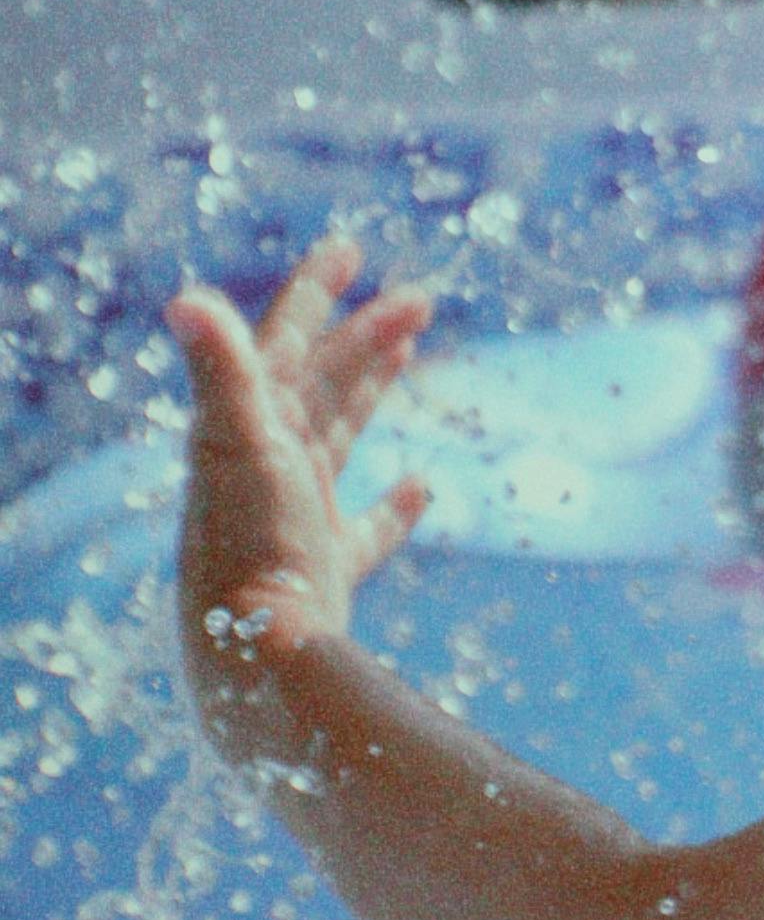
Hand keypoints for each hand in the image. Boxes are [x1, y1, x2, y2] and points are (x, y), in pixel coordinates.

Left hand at [172, 236, 431, 760]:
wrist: (259, 671)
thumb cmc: (247, 553)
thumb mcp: (237, 449)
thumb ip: (222, 371)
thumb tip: (185, 296)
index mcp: (242, 432)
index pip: (277, 346)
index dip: (310, 295)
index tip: (349, 248)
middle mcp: (262, 470)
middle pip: (315, 384)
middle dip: (361, 334)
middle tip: (421, 297)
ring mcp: (294, 520)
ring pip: (337, 437)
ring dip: (369, 389)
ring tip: (410, 349)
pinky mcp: (324, 572)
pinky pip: (365, 529)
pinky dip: (393, 505)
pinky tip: (420, 486)